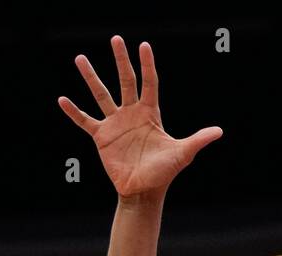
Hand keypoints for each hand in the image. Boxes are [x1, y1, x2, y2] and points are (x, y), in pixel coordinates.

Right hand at [59, 36, 221, 198]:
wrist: (144, 191)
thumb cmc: (164, 172)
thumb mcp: (182, 154)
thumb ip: (198, 140)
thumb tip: (219, 132)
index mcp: (150, 114)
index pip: (149, 83)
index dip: (147, 65)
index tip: (144, 45)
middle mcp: (132, 114)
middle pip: (126, 81)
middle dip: (121, 60)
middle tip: (115, 39)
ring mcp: (116, 123)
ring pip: (101, 95)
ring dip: (91, 77)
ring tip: (80, 58)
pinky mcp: (102, 137)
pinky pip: (85, 121)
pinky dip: (73, 112)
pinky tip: (62, 99)